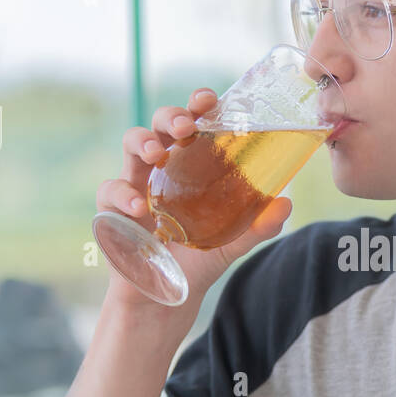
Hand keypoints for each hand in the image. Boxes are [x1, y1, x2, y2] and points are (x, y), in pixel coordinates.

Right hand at [96, 87, 292, 309]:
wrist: (165, 297)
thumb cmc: (197, 261)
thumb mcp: (232, 243)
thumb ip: (258, 226)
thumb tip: (286, 204)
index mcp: (190, 165)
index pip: (193, 124)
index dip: (197, 106)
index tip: (208, 99)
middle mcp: (162, 168)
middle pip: (160, 124)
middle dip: (170, 117)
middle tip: (185, 127)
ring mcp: (135, 185)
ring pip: (131, 144)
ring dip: (143, 141)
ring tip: (158, 154)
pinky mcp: (112, 210)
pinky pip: (110, 191)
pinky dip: (122, 194)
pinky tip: (140, 208)